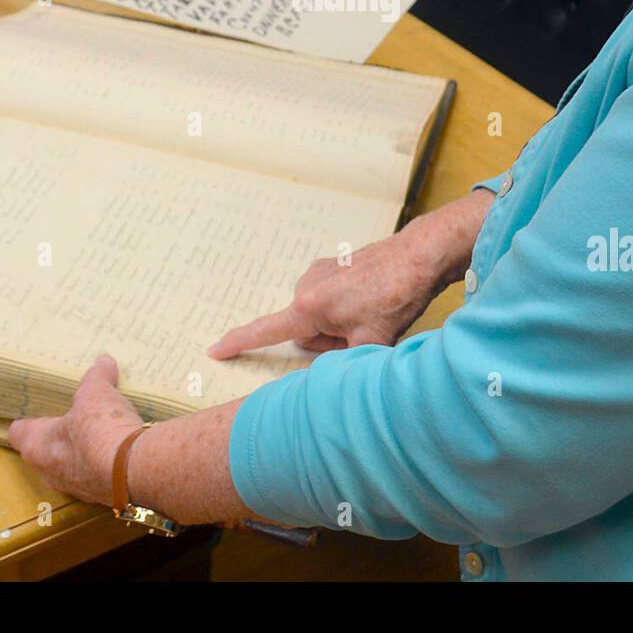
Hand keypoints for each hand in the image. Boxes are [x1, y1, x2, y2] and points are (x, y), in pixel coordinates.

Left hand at [8, 353, 141, 506]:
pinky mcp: (101, 495)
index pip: (19, 433)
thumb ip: (97, 377)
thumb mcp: (97, 392)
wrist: (131, 469)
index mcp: (37, 446)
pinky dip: (105, 464)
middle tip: (73, 416)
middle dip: (58, 436)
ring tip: (101, 432)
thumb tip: (103, 361)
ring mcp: (76, 487)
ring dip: (83, 453)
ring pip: (71, 467)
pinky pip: (97, 476)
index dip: (27, 421)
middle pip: (44, 451)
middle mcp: (50, 471)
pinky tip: (122, 448)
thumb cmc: (99, 429)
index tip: (34, 410)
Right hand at [208, 190, 492, 358]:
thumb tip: (331, 376)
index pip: (265, 331)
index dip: (239, 344)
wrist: (418, 256)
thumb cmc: (395, 298)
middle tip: (362, 333)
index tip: (214, 350)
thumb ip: (342, 364)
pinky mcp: (334, 264)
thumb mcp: (370, 343)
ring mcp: (320, 271)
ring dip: (338, 324)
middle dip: (328, 341)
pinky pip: (329, 299)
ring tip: (372, 314)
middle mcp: (307, 285)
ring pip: (318, 316)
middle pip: (304, 332)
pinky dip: (345, 307)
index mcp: (309, 306)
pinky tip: (372, 301)